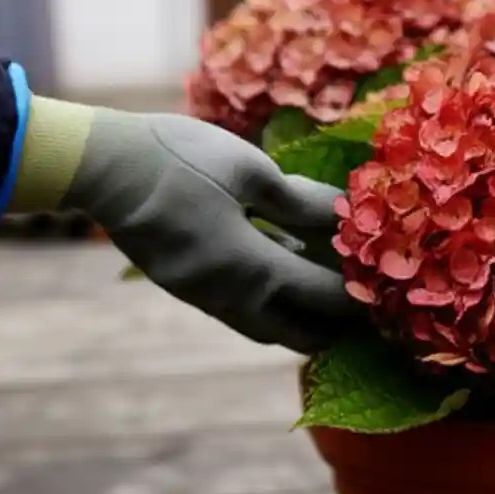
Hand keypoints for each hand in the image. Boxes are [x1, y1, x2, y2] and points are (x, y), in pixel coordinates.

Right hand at [63, 108, 361, 351]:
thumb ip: (302, 201)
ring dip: (303, 318)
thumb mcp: (249, 170)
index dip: (363, 296)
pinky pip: (244, 310)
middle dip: (337, 325)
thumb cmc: (178, 158)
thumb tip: (347, 215)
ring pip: (268, 328)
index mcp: (252, 270)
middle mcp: (230, 299)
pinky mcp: (189, 288)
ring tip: (334, 291)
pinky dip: (274, 302)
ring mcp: (205, 298)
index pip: (325, 299)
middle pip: (299, 335)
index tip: (394, 287)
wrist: (100, 167)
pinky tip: (288, 267)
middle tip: (368, 300)